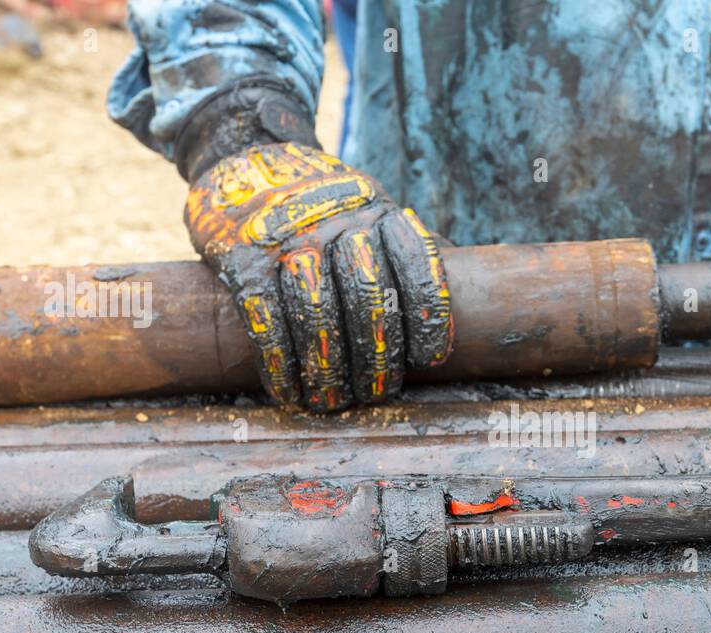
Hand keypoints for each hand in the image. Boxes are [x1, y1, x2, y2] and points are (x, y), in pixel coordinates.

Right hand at [185, 142, 452, 409]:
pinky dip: (279, 362)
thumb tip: (468, 292)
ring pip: (317, 313)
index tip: (430, 359)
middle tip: (377, 392)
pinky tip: (289, 390)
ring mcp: (287, 237)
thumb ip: (403, 246)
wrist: (242, 154)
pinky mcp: (242, 256)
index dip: (429, 317)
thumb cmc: (319, 200)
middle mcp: (336, 220)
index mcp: (377, 209)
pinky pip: (265, 318)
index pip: (417, 264)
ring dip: (328, 369)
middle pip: (368, 297)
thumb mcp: (369, 204)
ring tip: (334, 401)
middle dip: (377, 355)